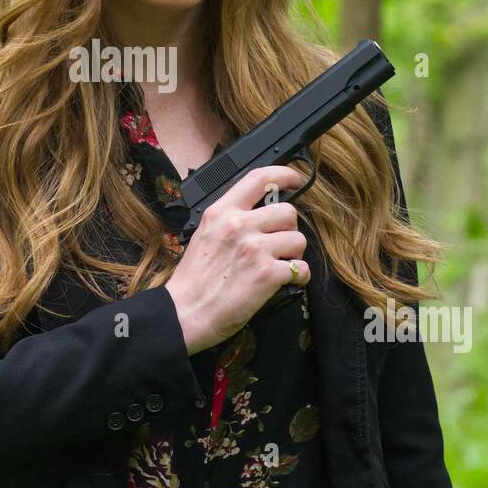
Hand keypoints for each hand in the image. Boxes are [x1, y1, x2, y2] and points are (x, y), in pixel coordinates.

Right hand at [164, 165, 310, 354]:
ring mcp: (254, 249)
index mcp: (221, 212)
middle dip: (288, 229)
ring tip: (278, 264)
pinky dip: (298, 276)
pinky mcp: (267, 274)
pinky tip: (284, 281)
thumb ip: (230, 219)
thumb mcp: (204, 235)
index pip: (259, 178)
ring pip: (298, 240)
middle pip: (288, 212)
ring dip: (294, 254)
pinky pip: (301, 268)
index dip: (283, 175)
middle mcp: (239, 225)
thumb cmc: (193, 280)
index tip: (294, 180)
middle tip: (278, 243)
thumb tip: (259, 213)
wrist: (185, 312)